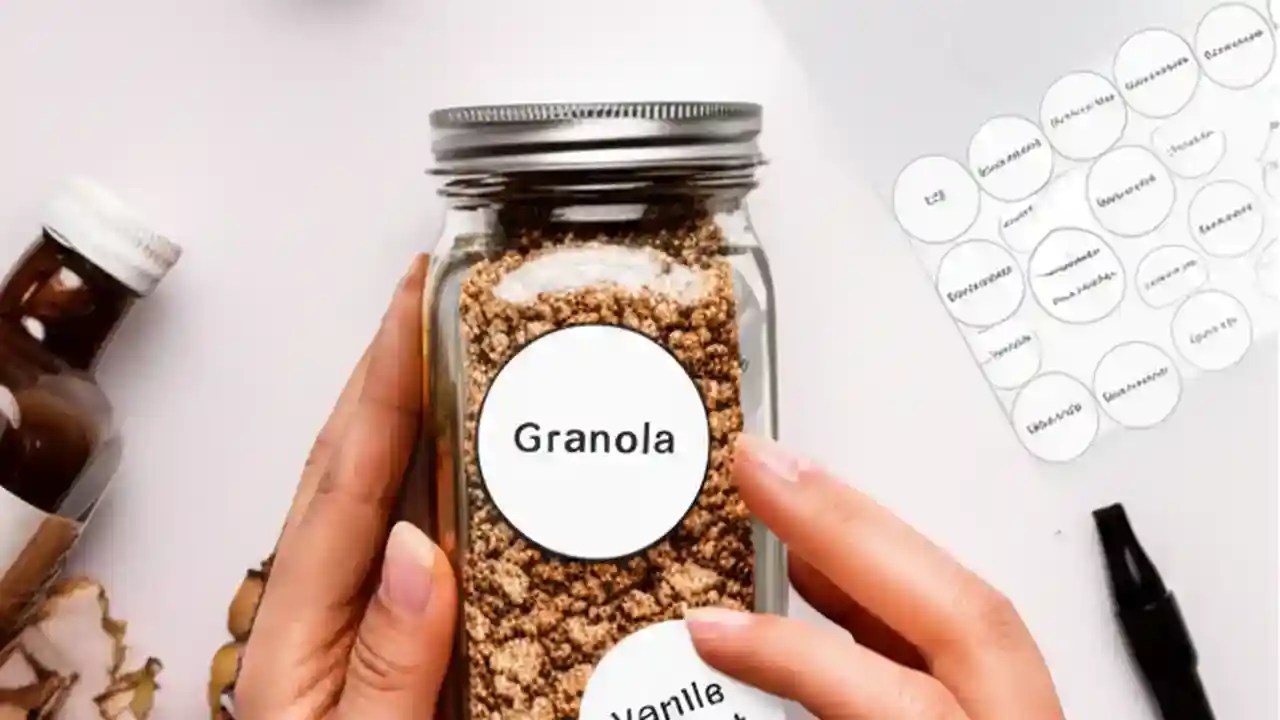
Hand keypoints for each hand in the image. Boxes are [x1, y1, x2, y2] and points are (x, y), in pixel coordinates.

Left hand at [234, 255, 457, 718]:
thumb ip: (385, 662)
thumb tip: (418, 549)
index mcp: (302, 623)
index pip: (347, 473)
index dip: (383, 377)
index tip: (415, 298)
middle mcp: (324, 598)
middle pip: (358, 454)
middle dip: (396, 361)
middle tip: (444, 286)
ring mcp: (359, 607)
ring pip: (386, 481)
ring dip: (419, 402)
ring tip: (465, 339)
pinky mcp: (395, 627)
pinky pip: (418, 527)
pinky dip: (443, 471)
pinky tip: (482, 451)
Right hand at [688, 436, 1064, 719]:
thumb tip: (720, 660)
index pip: (913, 702)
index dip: (802, 653)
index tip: (711, 628)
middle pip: (967, 608)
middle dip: (852, 528)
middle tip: (760, 466)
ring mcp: (1030, 718)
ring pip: (970, 607)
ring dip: (866, 544)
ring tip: (781, 494)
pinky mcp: (1011, 707)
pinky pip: (956, 636)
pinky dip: (884, 593)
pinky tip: (822, 576)